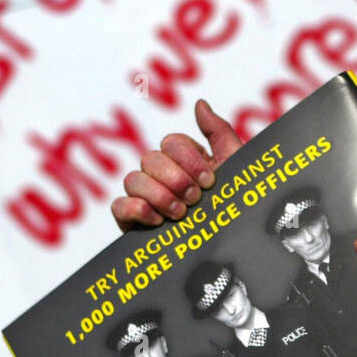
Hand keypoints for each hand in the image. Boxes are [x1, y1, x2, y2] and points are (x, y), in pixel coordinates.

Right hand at [111, 99, 242, 231]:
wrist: (233, 252)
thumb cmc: (238, 205)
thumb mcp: (236, 167)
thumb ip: (219, 133)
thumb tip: (200, 104)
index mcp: (186, 161)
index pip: (171, 142)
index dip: (189, 159)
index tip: (210, 180)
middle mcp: (162, 176)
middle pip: (150, 158)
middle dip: (175, 178)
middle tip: (196, 199)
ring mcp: (145, 198)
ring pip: (133, 179)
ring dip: (159, 195)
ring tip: (181, 214)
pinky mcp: (132, 222)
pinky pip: (118, 206)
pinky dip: (137, 210)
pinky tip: (158, 221)